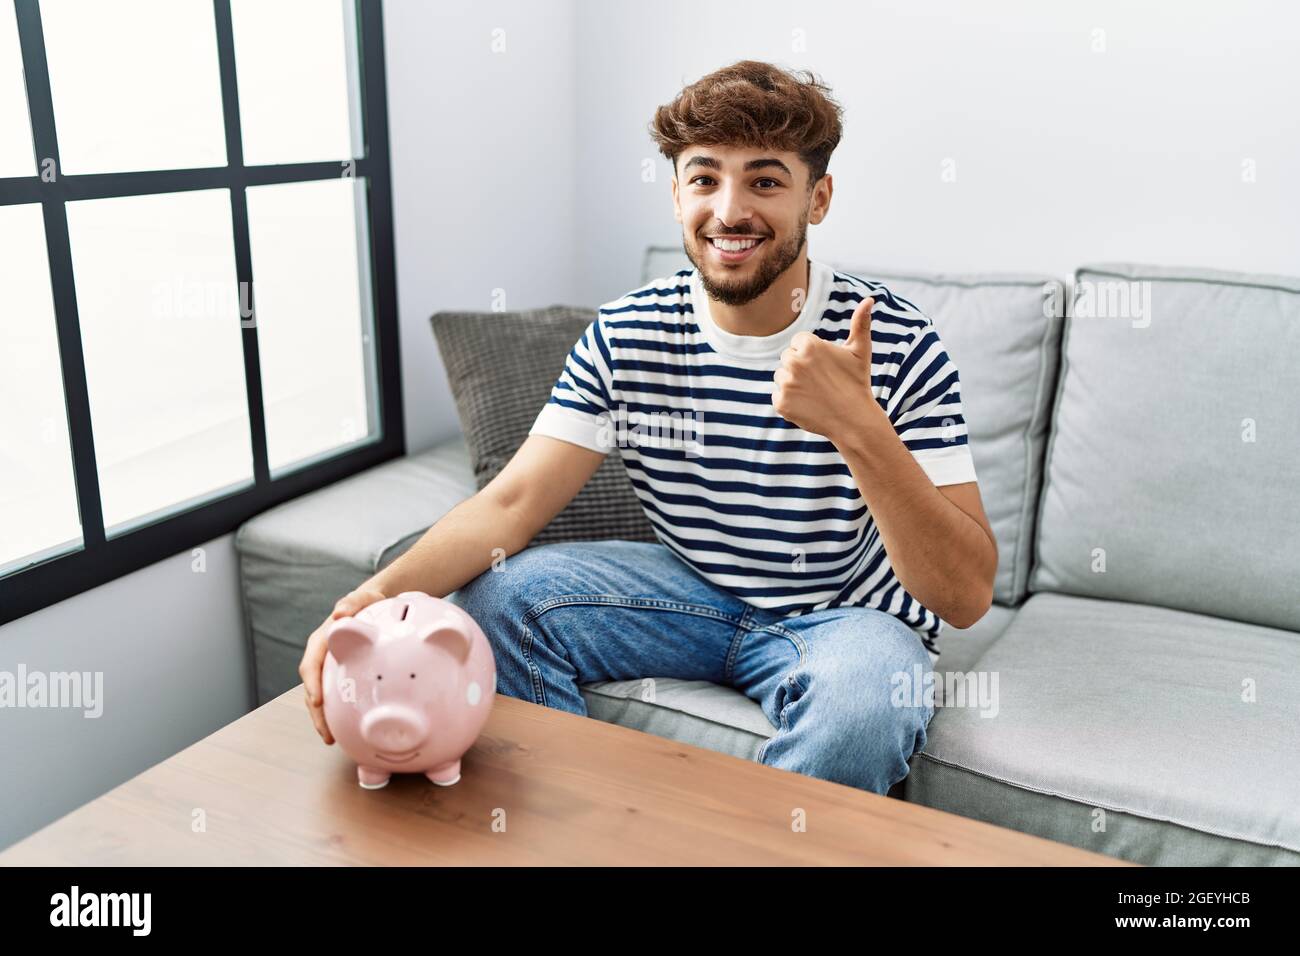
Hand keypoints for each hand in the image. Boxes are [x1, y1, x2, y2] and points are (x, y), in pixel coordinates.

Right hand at [300, 584, 387, 744]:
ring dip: (322, 718)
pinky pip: (332, 697)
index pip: (311, 664)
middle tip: (325, 733)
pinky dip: (334, 713)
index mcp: (321, 641)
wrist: (371, 607)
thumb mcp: (361, 599)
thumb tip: (339, 613)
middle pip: (312, 688)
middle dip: (315, 712)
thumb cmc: (364, 604)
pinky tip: (344, 729)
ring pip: (319, 697)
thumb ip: (351, 602)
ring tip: (330, 739)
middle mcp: (320, 657)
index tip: (317, 700)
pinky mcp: (337, 677)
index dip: (312, 683)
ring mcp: (327, 669)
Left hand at [772, 295, 881, 440]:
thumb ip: (860, 323)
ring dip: (793, 383)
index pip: (798, 342)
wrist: (854, 420)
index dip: (812, 354)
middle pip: (787, 358)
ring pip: (781, 376)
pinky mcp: (781, 403)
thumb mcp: (860, 351)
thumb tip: (869, 299)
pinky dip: (790, 400)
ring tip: (815, 392)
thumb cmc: (857, 382)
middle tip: (821, 381)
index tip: (825, 366)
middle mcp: (794, 362)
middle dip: (801, 367)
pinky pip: (778, 395)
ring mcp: (786, 384)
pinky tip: (807, 404)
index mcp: (809, 345)